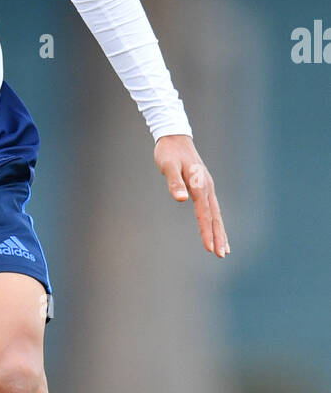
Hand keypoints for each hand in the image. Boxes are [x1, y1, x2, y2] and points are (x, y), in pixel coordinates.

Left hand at [154, 134, 229, 258]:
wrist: (175, 137)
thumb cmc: (169, 152)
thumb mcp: (168, 166)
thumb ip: (174, 182)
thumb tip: (181, 198)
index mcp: (199, 184)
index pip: (204, 213)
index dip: (206, 231)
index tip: (209, 248)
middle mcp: (207, 187)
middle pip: (215, 216)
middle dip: (218, 236)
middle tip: (222, 255)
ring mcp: (208, 187)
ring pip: (216, 214)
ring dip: (220, 232)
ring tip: (224, 250)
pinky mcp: (205, 187)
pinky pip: (212, 208)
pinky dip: (216, 222)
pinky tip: (216, 230)